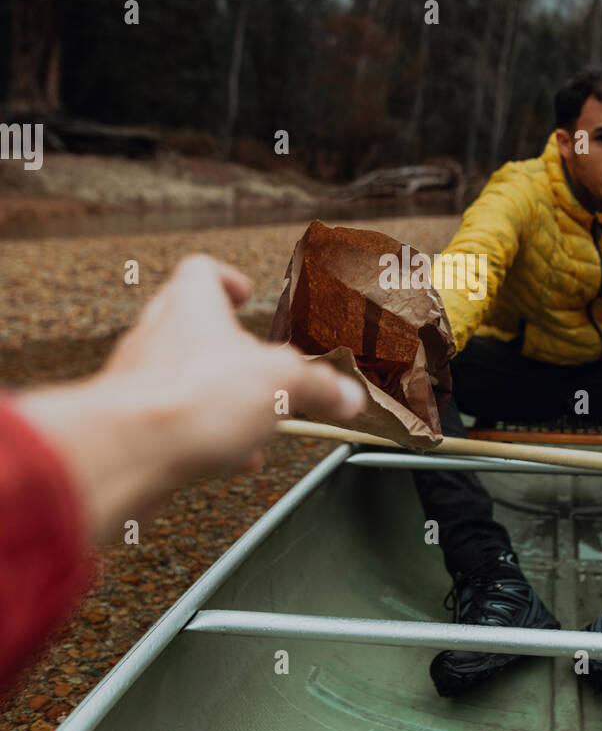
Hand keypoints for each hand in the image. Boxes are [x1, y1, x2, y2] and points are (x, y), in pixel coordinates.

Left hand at [17, 254, 364, 539]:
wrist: (126, 454)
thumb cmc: (190, 399)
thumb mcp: (281, 384)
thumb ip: (318, 386)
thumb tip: (347, 393)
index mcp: (190, 305)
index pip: (202, 271)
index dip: (226, 279)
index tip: (244, 294)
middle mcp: (156, 335)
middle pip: (191, 327)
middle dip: (229, 352)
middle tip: (256, 365)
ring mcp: (137, 381)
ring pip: (182, 381)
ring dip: (218, 400)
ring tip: (253, 425)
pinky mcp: (129, 425)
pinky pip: (171, 423)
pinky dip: (203, 437)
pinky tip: (230, 460)